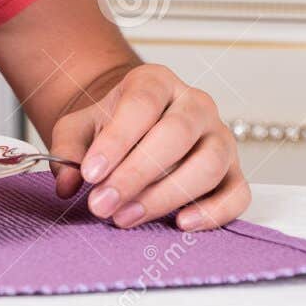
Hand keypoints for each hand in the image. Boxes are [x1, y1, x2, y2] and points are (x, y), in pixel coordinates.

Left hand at [49, 63, 248, 231]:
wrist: (137, 128)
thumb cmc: (111, 126)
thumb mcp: (80, 127)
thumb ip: (68, 149)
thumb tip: (67, 184)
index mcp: (156, 82)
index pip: (141, 105)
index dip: (116, 141)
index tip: (90, 174)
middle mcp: (195, 104)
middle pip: (176, 134)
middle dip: (135, 174)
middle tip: (102, 204)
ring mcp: (221, 137)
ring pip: (209, 164)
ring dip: (165, 196)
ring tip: (126, 217)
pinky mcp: (235, 172)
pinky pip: (238, 193)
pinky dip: (214, 212)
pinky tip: (181, 223)